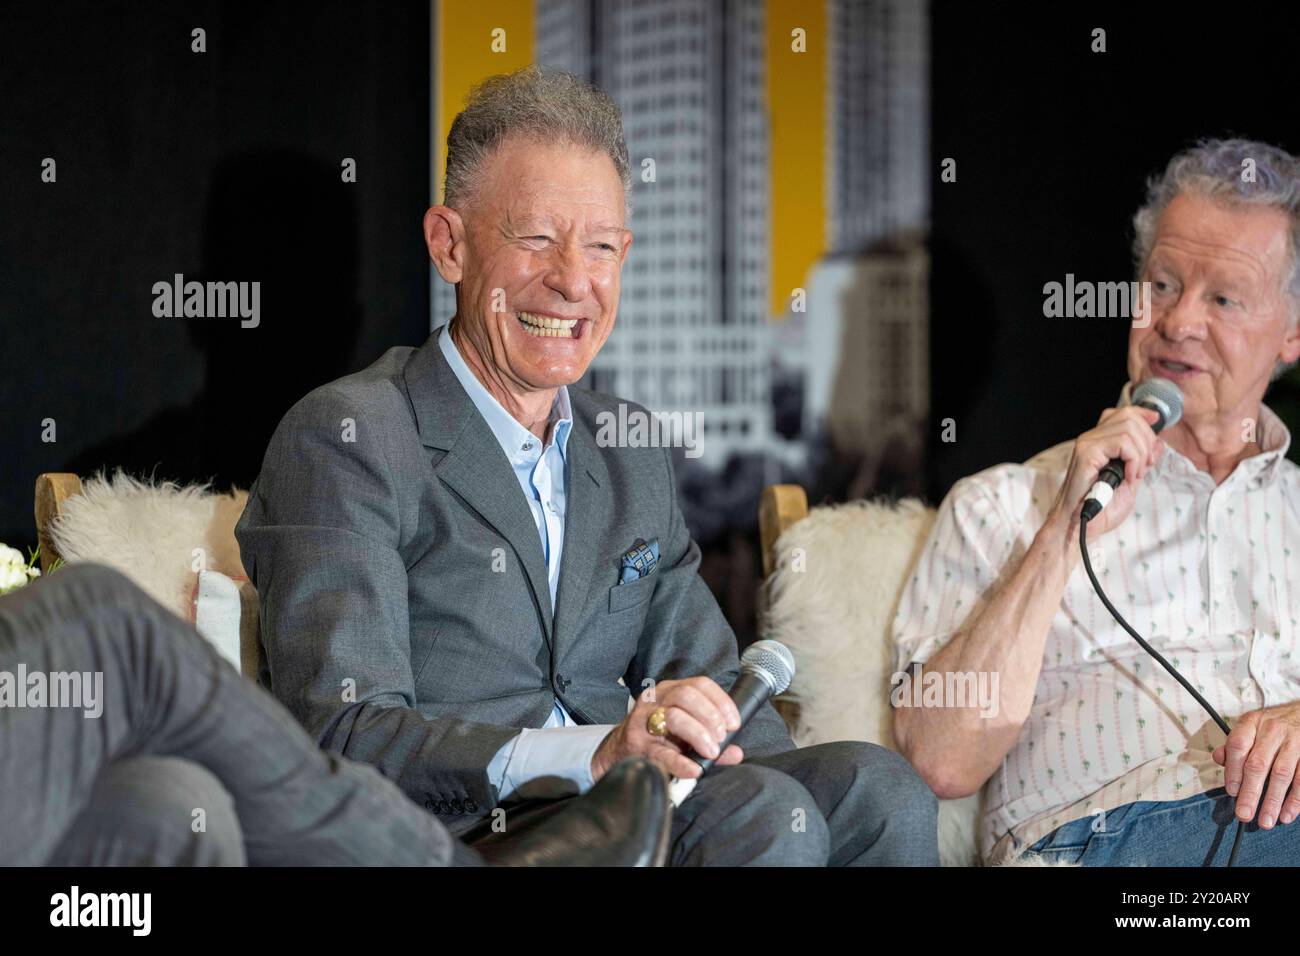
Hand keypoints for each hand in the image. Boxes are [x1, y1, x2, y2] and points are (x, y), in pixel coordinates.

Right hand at [591, 676, 743, 781]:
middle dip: (710, 716)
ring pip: (674, 716)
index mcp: (670, 690)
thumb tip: (736, 753)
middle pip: (686, 696)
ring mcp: (643, 721)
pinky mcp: (637, 745)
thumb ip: (711, 740)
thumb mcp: (684, 731)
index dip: (721, 701)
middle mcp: (656, 700)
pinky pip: (661, 752)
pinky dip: (681, 762)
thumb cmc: (656, 737)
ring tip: (710, 752)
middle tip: (721, 738)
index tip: (733, 723)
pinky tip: (694, 769)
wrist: (618, 752)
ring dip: (698, 734)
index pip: (700, 684)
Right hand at [1047, 405, 1163, 541]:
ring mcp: (1087, 444)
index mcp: (1100, 443)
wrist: (1081, 527)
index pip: (1123, 413)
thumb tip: (1158, 442)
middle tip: (1144, 467)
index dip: (1142, 414)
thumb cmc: (1101, 510)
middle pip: (1129, 417)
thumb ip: (1142, 461)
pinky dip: (1133, 459)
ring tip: (1134, 475)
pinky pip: (1122, 443)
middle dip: (1147, 441)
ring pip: (1128, 428)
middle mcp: (1091, 439)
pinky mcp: (1086, 453)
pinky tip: (1128, 477)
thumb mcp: (1130, 481)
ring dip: (1141, 454)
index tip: (1156, 421)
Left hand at [1213, 701, 1299, 827]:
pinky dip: (1295, 800)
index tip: (1231, 792)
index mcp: (1251, 723)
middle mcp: (1272, 731)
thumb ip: (1233, 745)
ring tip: (1265, 821)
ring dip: (1273, 801)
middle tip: (1244, 814)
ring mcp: (1294, 742)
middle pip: (1258, 764)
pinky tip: (1287, 814)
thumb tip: (1218, 758)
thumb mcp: (1249, 727)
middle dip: (1250, 792)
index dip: (1233, 770)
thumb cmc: (1269, 727)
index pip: (1238, 746)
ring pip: (1282, 775)